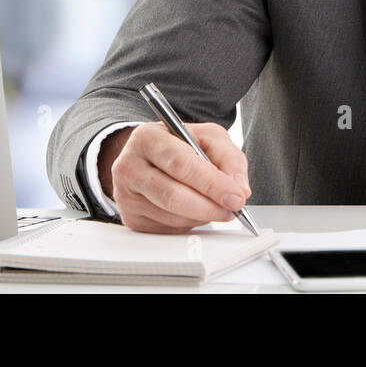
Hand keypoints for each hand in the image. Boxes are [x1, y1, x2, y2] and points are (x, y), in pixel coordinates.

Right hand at [99, 122, 251, 233]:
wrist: (149, 156)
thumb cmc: (179, 144)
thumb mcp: (208, 137)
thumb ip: (229, 158)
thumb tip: (239, 189)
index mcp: (147, 138)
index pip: (181, 164)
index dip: (212, 184)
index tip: (236, 196)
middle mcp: (129, 166)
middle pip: (173, 195)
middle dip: (210, 206)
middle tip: (233, 209)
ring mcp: (126, 196)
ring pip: (173, 216)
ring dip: (203, 216)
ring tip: (216, 205)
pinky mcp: (131, 218)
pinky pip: (167, 229)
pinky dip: (189, 223)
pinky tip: (195, 209)